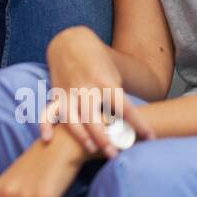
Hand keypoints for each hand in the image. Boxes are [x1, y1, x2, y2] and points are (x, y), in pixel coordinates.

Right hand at [40, 26, 155, 158]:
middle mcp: (86, 88)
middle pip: (95, 117)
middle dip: (104, 137)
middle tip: (115, 154)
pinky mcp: (56, 95)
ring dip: (81, 136)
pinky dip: (45, 125)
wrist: (71, 42)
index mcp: (105, 82)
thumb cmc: (99, 65)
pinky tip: (47, 139)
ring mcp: (68, 92)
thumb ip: (118, 100)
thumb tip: (135, 127)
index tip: (151, 138)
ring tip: (92, 150)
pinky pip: (47, 111)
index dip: (138, 124)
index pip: (125, 107)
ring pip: (72, 118)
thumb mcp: (113, 76)